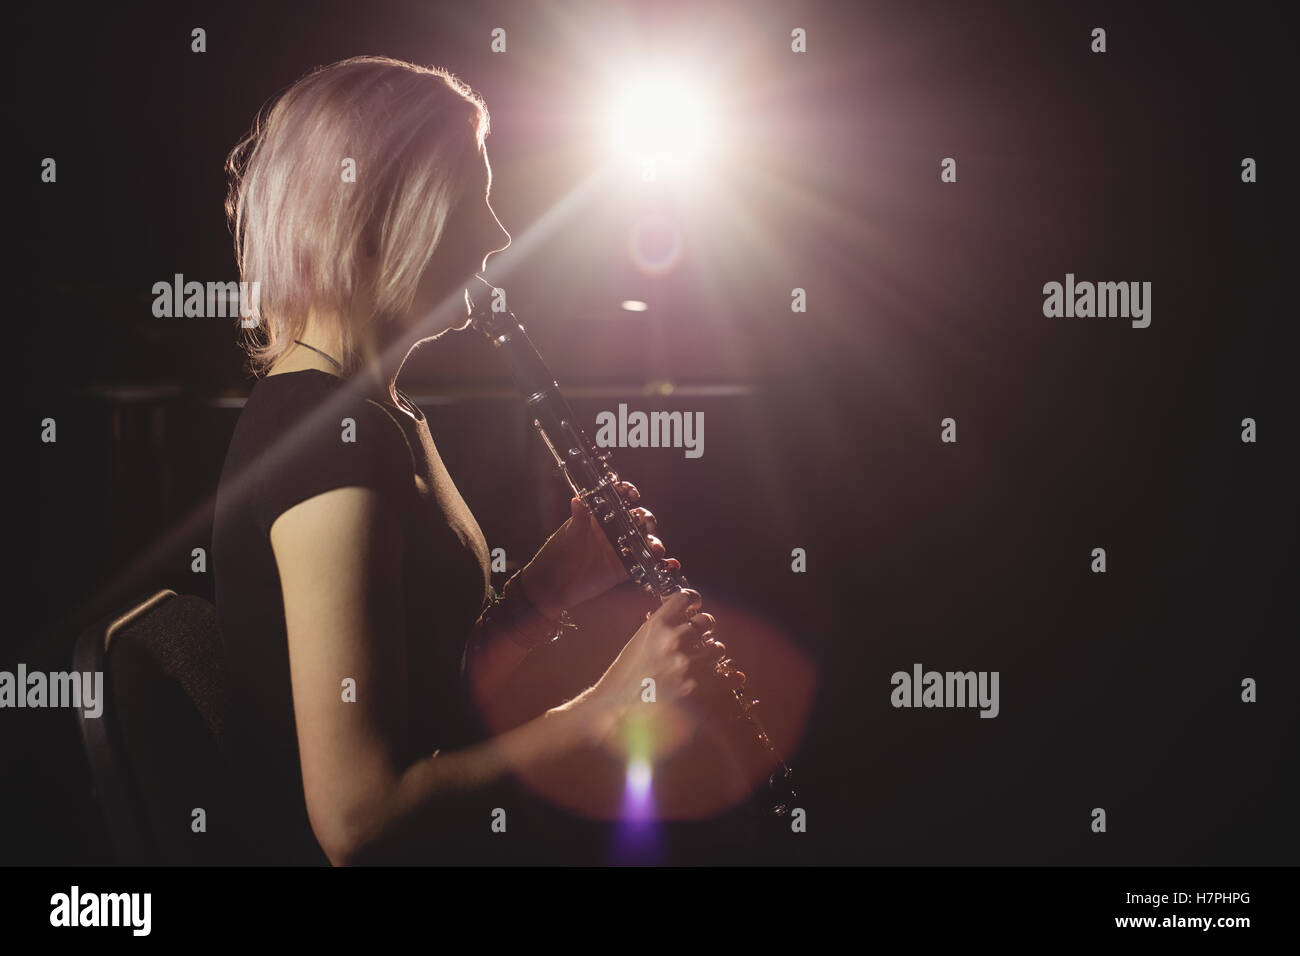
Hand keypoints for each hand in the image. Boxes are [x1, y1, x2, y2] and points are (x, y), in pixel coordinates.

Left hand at [519, 481, 677, 619]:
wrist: (551, 586)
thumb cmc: (557, 555)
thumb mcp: (568, 535)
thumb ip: (578, 519)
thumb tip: (578, 500)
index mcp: (600, 516)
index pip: (619, 498)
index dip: (628, 492)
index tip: (632, 495)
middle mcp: (614, 530)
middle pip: (638, 518)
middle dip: (646, 519)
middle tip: (644, 523)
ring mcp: (621, 549)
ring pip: (645, 540)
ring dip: (655, 541)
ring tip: (655, 548)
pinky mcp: (624, 568)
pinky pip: (646, 563)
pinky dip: (661, 562)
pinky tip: (670, 564)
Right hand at [579, 590, 714, 736]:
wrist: (614, 710)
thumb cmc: (623, 678)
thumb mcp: (637, 644)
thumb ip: (659, 630)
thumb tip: (682, 619)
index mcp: (654, 625)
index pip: (685, 597)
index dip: (693, 599)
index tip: (695, 605)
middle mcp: (672, 640)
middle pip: (706, 621)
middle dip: (706, 627)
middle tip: (702, 634)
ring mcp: (685, 664)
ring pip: (717, 648)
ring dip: (713, 652)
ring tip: (707, 659)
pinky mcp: (695, 688)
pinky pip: (723, 676)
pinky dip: (727, 677)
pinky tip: (728, 676)